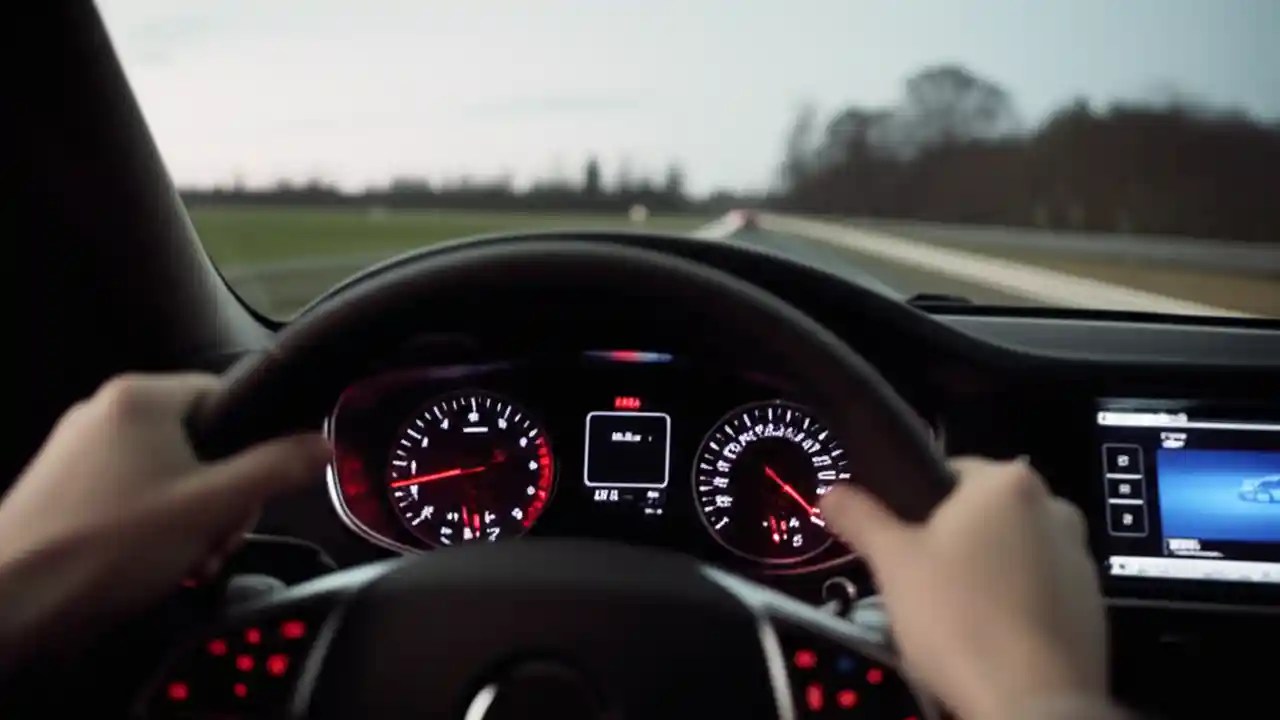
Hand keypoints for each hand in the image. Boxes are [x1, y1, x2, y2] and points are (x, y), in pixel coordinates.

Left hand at [0, 374, 329, 670]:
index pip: (227, 397)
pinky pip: (133, 495)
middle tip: (220, 535)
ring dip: (193, 518)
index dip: (254, 446)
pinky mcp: (64, 488)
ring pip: (169, 473)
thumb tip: (323, 444)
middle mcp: (105, 412)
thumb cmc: (106, 548)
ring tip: (189, 558)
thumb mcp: (215, 506)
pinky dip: (156, 526)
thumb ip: (277, 469)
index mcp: (141, 397)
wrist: (12, 603)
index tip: (255, 491)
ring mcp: (79, 451)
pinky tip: (158, 563)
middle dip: (222, 496)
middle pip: (200, 441)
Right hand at [820, 457, 1106, 719]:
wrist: (1031, 701)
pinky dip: (1016, 608)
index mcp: (1009, 482)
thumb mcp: (892, 562)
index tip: (901, 544)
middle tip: (921, 583)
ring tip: (956, 618)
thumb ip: (860, 517)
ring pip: (1014, 556)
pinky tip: (991, 640)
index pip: (951, 472)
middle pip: (986, 516)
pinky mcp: (1094, 607)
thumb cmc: (957, 616)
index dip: (917, 507)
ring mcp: (1082, 560)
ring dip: (988, 575)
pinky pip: (1041, 594)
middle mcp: (1055, 508)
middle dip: (955, 543)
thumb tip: (833, 492)